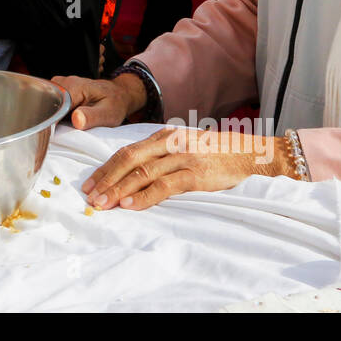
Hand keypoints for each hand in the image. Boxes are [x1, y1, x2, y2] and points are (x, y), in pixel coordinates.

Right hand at [53, 73, 140, 129]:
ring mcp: (60, 85)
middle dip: (49, 119)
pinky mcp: (59, 90)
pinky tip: (60, 121)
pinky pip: (49, 102)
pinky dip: (52, 113)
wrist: (118, 94)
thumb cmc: (115, 104)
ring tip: (60, 126)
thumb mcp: (108, 114)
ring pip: (46, 103)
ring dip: (50, 116)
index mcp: (75, 87)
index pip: (54, 104)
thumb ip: (92, 117)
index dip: (52, 120)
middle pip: (47, 103)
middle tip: (58, 132)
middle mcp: (64, 82)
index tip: (53, 135)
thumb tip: (76, 119)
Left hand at [79, 127, 289, 210]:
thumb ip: (160, 156)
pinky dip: (145, 195)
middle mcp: (170, 143)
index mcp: (164, 136)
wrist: (250, 153)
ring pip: (142, 172)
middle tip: (90, 196)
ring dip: (119, 189)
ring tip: (104, 203)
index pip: (126, 151)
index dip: (106, 168)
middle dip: (106, 179)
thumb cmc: (214, 153)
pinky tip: (130, 205)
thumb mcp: (184, 147)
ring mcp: (182, 157)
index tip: (90, 183)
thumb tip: (131, 176)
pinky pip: (164, 185)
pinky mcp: (196, 174)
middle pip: (129, 159)